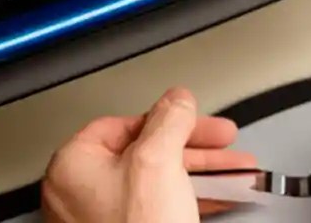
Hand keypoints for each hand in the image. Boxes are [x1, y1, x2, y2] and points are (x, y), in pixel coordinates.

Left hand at [43, 87, 255, 222]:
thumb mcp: (158, 161)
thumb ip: (169, 121)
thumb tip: (176, 99)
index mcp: (74, 166)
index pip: (122, 123)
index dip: (165, 117)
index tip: (193, 117)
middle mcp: (81, 193)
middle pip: (146, 152)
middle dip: (194, 147)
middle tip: (223, 142)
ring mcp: (102, 221)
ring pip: (159, 182)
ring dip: (202, 173)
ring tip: (236, 171)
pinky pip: (161, 209)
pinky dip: (192, 199)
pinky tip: (220, 197)